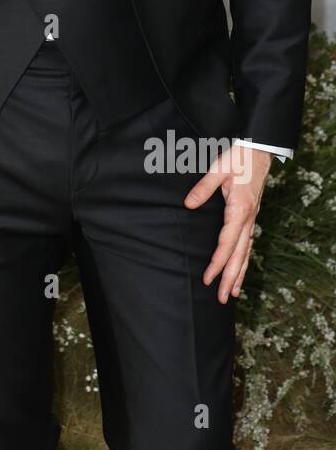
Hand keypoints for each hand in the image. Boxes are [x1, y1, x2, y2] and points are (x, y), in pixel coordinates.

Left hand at [184, 143, 270, 301]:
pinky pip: (249, 244)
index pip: (227, 243)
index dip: (217, 263)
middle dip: (230, 278)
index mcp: (239, 209)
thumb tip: (188, 204)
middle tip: (222, 299)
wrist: (260, 151)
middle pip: (239, 255)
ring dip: (240, 274)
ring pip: (246, 253)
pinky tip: (241, 271)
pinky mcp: (251, 217)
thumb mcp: (218, 169)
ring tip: (233, 294)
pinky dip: (245, 261)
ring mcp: (252, 219)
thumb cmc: (238, 159)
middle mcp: (248, 219)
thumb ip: (203, 187)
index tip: (208, 278)